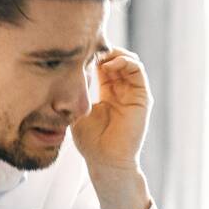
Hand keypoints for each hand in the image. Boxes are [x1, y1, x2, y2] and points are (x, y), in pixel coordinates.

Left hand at [71, 47, 152, 208]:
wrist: (106, 160)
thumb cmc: (90, 142)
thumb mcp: (77, 110)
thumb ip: (76, 91)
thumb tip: (66, 69)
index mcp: (107, 92)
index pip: (102, 64)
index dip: (92, 54)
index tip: (77, 51)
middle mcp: (122, 90)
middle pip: (116, 58)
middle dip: (102, 50)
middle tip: (87, 47)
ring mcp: (133, 93)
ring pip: (128, 60)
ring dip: (113, 53)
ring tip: (98, 55)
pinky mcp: (142, 97)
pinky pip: (137, 69)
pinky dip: (124, 61)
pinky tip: (108, 65)